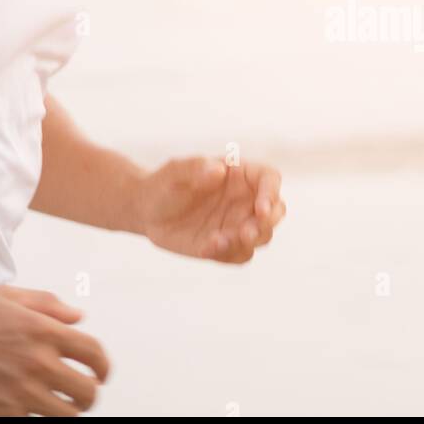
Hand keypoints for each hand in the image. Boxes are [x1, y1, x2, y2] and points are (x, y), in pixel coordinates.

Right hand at [0, 284, 109, 415]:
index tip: (101, 373)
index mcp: (44, 331)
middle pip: (87, 392)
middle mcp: (38, 363)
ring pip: (67, 416)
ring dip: (68, 411)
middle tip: (81, 393)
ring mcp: (22, 393)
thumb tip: (77, 317)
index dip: (104, 367)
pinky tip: (29, 409)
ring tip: (59, 405)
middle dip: (89, 394)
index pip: (94, 354)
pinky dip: (37, 418)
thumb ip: (48, 304)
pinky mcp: (3, 415)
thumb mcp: (9, 296)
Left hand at [139, 156, 285, 261]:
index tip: (261, 208)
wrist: (147, 210)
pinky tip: (205, 248)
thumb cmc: (164, 183)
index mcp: (239, 175)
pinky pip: (240, 255)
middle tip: (247, 232)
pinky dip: (228, 254)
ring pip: (263, 236)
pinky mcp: (228, 246)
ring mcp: (238, 224)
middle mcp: (245, 200)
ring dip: (248, 241)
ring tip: (217, 240)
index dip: (271, 192)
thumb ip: (195, 167)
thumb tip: (219, 171)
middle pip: (277, 210)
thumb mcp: (174, 171)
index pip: (269, 179)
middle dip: (269, 222)